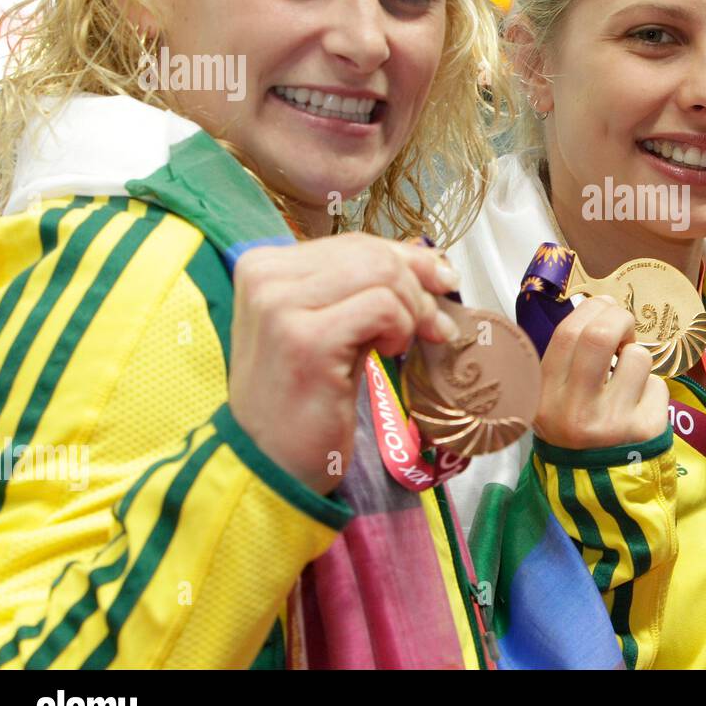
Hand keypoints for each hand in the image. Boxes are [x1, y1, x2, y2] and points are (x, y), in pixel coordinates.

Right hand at [228, 234, 460, 494]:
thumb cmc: (302, 396)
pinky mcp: (305, 339)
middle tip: (437, 324)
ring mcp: (280, 306)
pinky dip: (401, 328)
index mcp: (264, 265)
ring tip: (406, 344)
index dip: (407, 259)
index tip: (441, 283)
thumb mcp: (328, 325)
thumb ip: (361, 289)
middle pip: (371, 254)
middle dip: (418, 286)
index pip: (354, 243)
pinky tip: (389, 354)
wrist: (269, 462)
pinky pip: (382, 308)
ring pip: (381, 274)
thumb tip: (430, 263)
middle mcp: (264, 276)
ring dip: (412, 310)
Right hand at [533, 296, 669, 450]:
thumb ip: (568, 358)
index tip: (603, 306)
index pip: (566, 335)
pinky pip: (658, 386)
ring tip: (629, 378)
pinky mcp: (646, 432)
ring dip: (637, 358)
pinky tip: (640, 407)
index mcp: (545, 399)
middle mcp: (576, 412)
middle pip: (600, 337)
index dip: (590, 309)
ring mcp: (613, 423)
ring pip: (637, 358)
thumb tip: (600, 305)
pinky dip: (652, 389)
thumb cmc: (577, 428)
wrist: (600, 486)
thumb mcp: (554, 400)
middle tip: (624, 326)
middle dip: (619, 318)